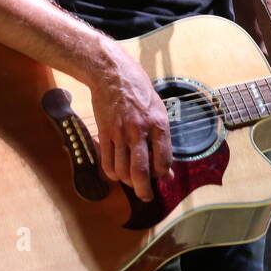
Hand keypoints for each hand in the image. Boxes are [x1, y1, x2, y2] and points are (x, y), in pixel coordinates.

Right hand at [89, 42, 173, 202]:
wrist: (112, 73)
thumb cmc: (139, 90)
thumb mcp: (158, 110)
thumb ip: (162, 139)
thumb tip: (166, 168)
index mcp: (158, 123)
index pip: (163, 159)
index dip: (162, 173)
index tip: (161, 177)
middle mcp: (140, 130)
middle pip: (141, 171)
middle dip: (144, 190)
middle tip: (146, 196)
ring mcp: (120, 132)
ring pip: (122, 170)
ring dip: (128, 182)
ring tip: (132, 182)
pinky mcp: (104, 132)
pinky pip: (107, 162)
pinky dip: (112, 173)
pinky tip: (117, 173)